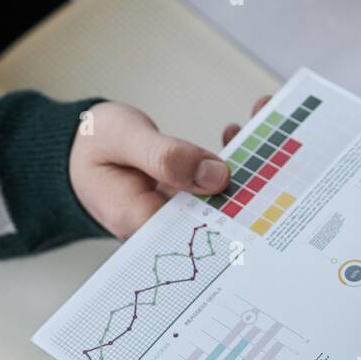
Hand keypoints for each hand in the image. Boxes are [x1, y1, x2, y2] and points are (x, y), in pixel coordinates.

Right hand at [69, 97, 269, 238]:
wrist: (78, 149)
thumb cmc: (91, 146)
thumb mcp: (122, 139)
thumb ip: (164, 156)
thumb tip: (216, 174)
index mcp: (147, 225)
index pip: (203, 231)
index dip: (240, 214)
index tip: (269, 189)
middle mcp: (171, 226)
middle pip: (223, 216)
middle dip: (255, 185)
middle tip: (282, 150)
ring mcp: (184, 213)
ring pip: (225, 197)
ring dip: (251, 165)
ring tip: (270, 128)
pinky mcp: (191, 197)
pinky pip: (218, 183)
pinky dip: (234, 157)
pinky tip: (245, 133)